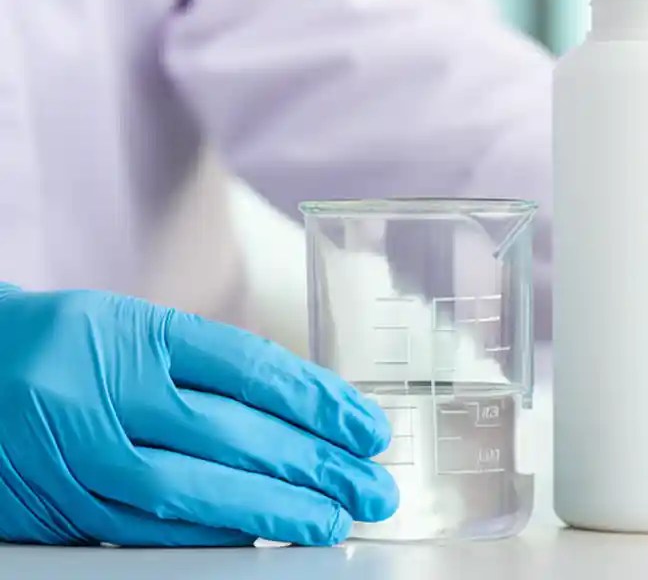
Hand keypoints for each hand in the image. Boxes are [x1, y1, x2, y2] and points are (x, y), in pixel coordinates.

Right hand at [0, 283, 397, 546]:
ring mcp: (77, 450)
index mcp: (134, 332)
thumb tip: (307, 417)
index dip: (319, 402)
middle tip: (372, 488)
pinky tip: (255, 536)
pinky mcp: (56, 505)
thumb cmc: (65, 347)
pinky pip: (144, 528)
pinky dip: (208, 534)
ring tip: (330, 521)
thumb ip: (208, 369)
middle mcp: (105, 388)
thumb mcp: (133, 330)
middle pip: (233, 432)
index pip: (249, 367)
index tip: (368, 428)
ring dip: (272, 510)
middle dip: (316, 465)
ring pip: (191, 489)